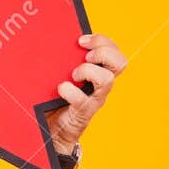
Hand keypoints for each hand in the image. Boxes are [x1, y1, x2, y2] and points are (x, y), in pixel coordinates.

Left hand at [49, 32, 126, 153]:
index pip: (113, 50)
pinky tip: (61, 89)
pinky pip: (83, 100)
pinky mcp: (83, 113)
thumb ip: (63, 61)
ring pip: (107, 80)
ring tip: (74, 75)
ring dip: (89, 71)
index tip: (81, 40)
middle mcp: (101, 85)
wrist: (51, 129)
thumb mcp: (61, 75)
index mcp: (98, 71)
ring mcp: (94, 99)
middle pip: (120, 63)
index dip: (102, 40)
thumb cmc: (56, 98)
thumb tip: (48, 41)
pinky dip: (70, 91)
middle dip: (104, 51)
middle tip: (85, 56)